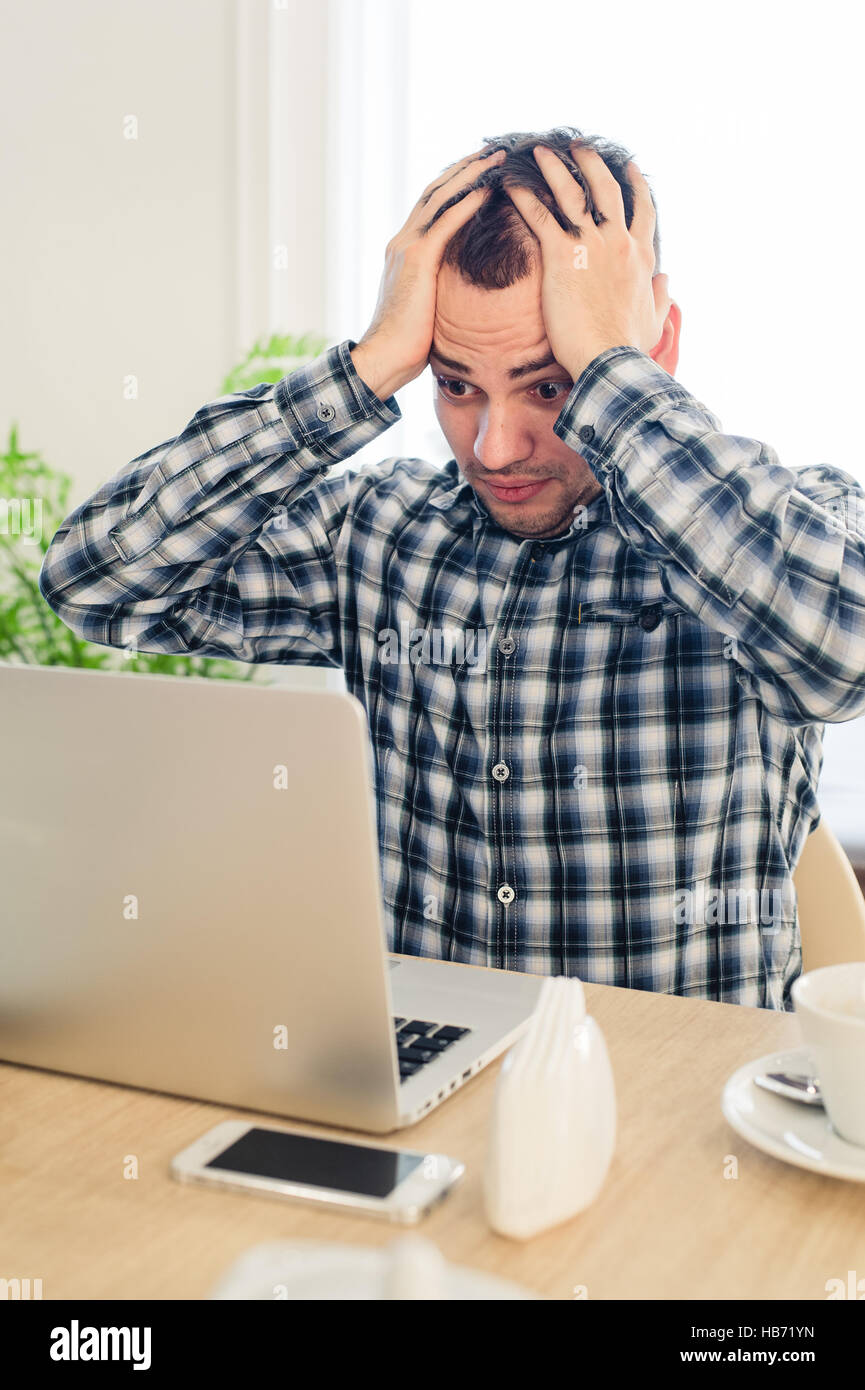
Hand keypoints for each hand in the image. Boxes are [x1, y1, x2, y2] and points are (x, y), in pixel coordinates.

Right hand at [351, 146, 505, 400]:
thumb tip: (458, 287)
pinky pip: (446, 223)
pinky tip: (487, 189)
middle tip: (494, 151)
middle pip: (436, 191)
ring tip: (497, 159)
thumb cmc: (408, 342)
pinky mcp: (417, 260)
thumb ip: (437, 286)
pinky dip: (467, 203)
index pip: (431, 205)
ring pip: (441, 198)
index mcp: (403, 250)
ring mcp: (407, 248)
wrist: (384, 357)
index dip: (456, 183)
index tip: (480, 168)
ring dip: (471, 175)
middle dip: (465, 168)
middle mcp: (402, 241)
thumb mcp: (426, 305)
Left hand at [502, 144, 669, 381]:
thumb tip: (666, 279)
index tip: (628, 168)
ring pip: (573, 192)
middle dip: (592, 163)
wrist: (609, 357)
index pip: (643, 210)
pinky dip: (525, 196)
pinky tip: (511, 184)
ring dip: (556, 168)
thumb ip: (661, 295)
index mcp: (641, 256)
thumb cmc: (629, 346)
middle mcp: (618, 241)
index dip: (635, 185)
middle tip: (579, 147)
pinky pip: (541, 215)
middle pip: (606, 189)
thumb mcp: (654, 318)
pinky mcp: (562, 255)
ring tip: (541, 152)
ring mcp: (591, 244)